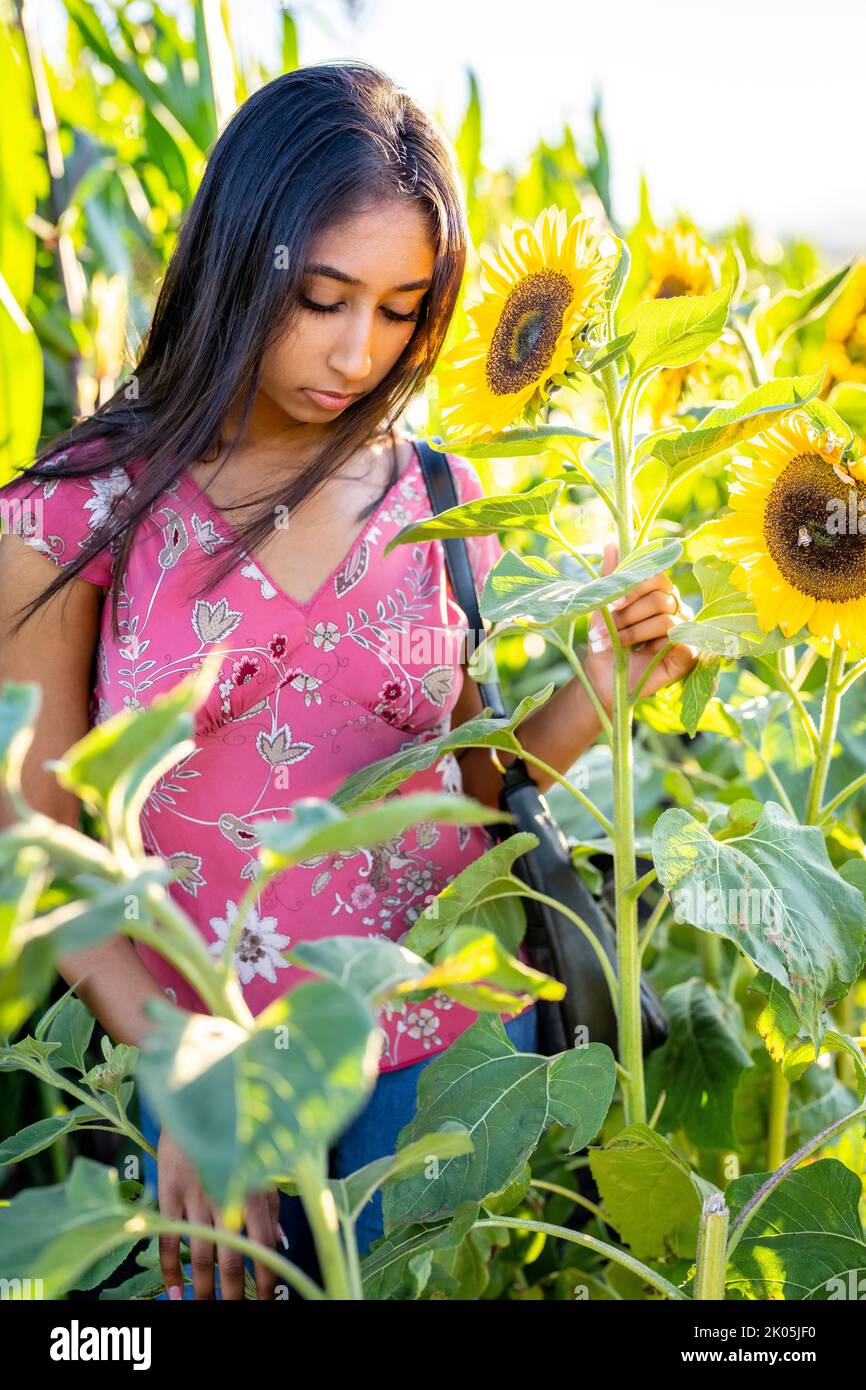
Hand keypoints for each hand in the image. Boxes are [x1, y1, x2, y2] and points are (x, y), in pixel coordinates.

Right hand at [157, 1128, 281, 1299]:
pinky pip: (167, 1239)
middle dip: (234, 1294)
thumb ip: (272, 1206)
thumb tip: (282, 1244)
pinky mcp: (168, 1192)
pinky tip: (175, 1294)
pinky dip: (169, 1270)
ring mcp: (194, 1196)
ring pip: (199, 1255)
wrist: (198, 1099)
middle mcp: (226, 1195)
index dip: (266, 1278)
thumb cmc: (237, 1134)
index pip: (264, 1245)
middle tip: (235, 1314)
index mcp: (254, 1189)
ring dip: (203, 1289)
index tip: (268, 1302)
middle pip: (231, 1258)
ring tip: (206, 1308)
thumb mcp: (261, 1165)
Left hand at [584, 540, 697, 716]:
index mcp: (660, 594)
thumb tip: (611, 541)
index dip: (634, 587)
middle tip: (609, 628)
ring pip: (664, 619)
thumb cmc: (606, 642)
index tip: (612, 604)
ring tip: (615, 643)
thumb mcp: (604, 607)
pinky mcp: (690, 654)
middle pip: (660, 598)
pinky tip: (639, 653)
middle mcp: (678, 609)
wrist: (603, 677)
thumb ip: (611, 576)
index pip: (657, 577)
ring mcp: (686, 631)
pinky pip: (678, 639)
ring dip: (633, 631)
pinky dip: (650, 645)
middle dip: (628, 614)